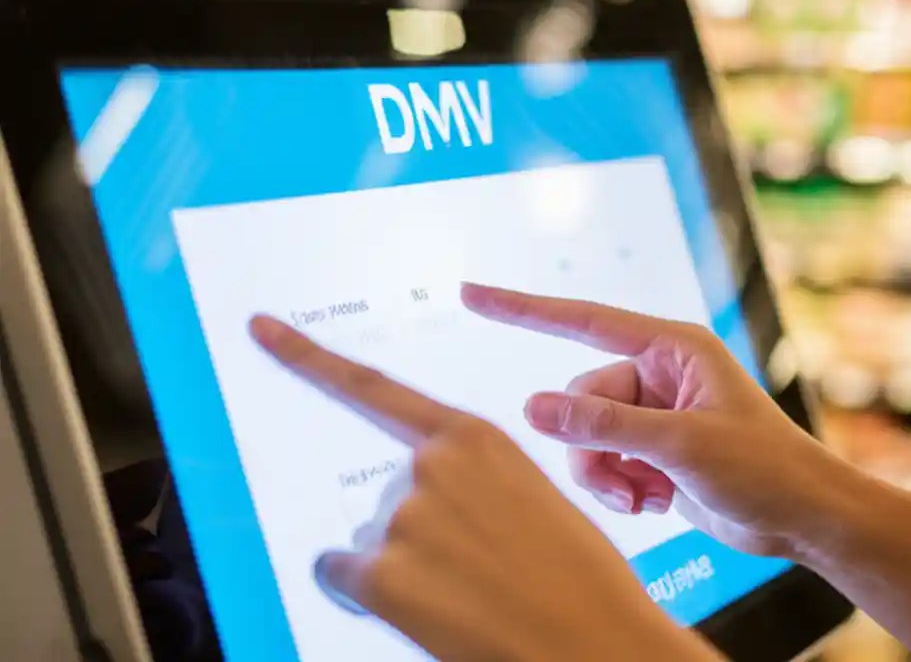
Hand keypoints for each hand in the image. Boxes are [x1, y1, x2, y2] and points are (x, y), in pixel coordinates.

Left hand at [249, 316, 719, 661]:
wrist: (599, 642)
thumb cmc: (579, 579)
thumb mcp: (533, 503)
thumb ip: (473, 484)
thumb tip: (423, 507)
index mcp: (475, 438)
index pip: (372, 389)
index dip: (307, 358)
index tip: (261, 329)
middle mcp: (429, 467)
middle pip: (388, 498)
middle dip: (417, 534)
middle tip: (477, 569)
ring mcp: (402, 518)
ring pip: (373, 544)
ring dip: (406, 571)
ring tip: (472, 594)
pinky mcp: (381, 574)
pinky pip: (344, 580)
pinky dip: (370, 598)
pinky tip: (430, 612)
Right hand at [461, 284, 853, 561]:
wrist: (801, 517)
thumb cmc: (763, 467)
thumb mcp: (680, 445)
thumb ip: (603, 426)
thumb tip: (532, 406)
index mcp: (672, 348)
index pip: (582, 320)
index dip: (522, 309)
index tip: (470, 294)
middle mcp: (659, 374)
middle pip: (580, 400)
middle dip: (594, 449)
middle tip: (630, 486)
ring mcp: (654, 414)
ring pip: (587, 438)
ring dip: (608, 476)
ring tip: (647, 500)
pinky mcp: (654, 451)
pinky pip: (605, 463)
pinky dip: (622, 489)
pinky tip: (660, 503)